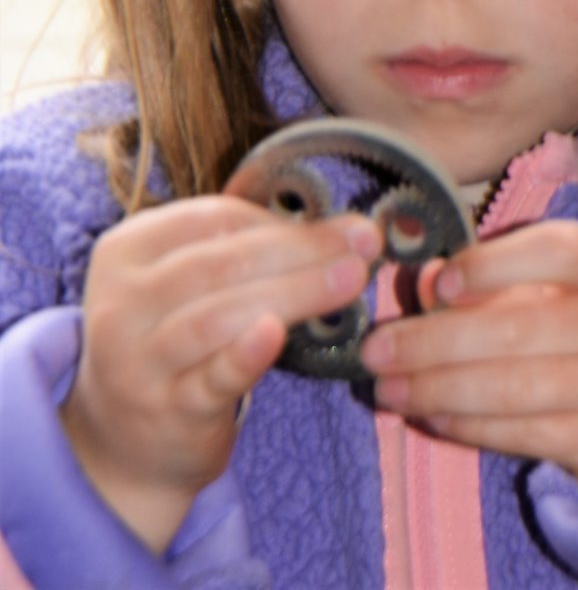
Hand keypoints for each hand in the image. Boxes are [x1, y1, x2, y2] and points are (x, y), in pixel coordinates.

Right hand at [62, 195, 378, 552]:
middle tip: (365, 247)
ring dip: (297, 292)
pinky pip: (211, 378)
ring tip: (352, 280)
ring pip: (222, 315)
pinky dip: (245, 354)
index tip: (349, 225)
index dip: (285, 220)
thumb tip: (344, 228)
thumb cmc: (175, 342)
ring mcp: (138, 362)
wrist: (126, 447)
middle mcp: (121, 303)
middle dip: (303, 250)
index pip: (215, 221)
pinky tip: (278, 334)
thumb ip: (247, 250)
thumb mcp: (189, 286)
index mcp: (126, 252)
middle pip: (223, 264)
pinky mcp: (165, 413)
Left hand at [359, 222, 577, 505]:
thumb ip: (504, 279)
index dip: (496, 265)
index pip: (561, 251)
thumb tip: (427, 281)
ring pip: (514, 390)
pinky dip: (469, 426)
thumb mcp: (573, 287)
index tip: (439, 283)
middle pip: (521, 331)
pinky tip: (431, 416)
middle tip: (376, 349)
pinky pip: (524, 434)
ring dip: (439, 391)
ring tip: (387, 390)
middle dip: (435, 342)